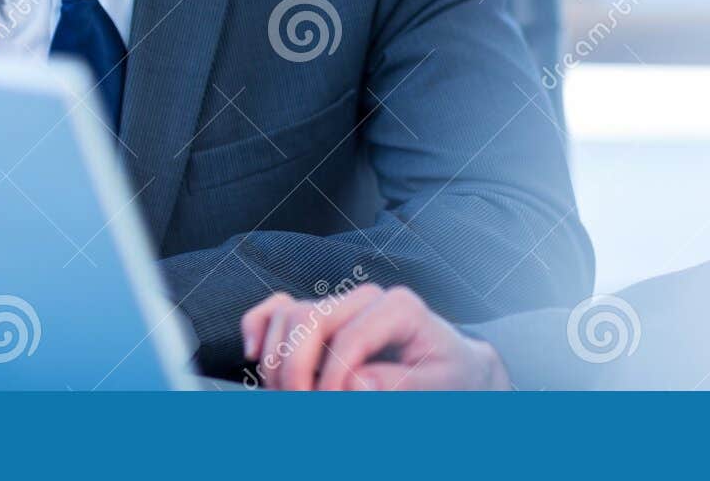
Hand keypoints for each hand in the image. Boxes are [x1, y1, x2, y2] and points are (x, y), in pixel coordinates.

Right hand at [241, 284, 509, 390]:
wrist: (453, 367)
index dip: (330, 383)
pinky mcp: (322, 315)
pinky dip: (258, 327)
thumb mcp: (440, 386)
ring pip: (287, 317)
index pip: (347, 340)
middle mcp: (368, 297)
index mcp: (400, 307)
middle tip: (303, 410)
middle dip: (296, 372)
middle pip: (309, 321)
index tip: (330, 412)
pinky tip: (255, 357)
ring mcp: (342, 304)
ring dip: (277, 363)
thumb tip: (353, 383)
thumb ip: (401, 385)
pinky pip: (276, 309)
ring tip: (292, 399)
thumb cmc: (449, 377)